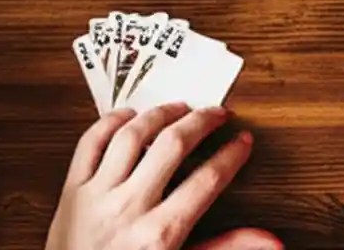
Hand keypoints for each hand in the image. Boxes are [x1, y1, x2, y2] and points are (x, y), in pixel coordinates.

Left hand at [46, 104, 280, 249]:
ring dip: (158, 114)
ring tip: (178, 108)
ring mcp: (98, 196)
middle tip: (217, 112)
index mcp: (160, 234)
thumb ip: (224, 248)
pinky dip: (108, 123)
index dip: (230, 155)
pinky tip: (127, 116)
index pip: (207, 180)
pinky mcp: (72, 190)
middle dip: (201, 122)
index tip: (242, 140)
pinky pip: (90, 144)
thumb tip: (271, 241)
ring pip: (131, 136)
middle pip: (171, 146)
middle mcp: (129, 208)